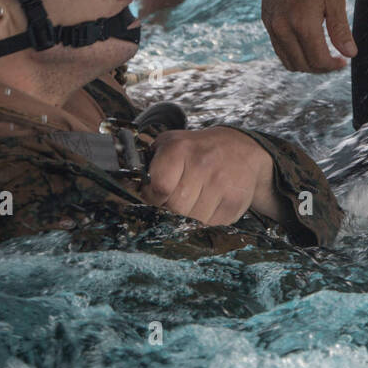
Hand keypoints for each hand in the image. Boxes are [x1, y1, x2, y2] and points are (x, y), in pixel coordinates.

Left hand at [142, 127, 278, 225]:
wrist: (242, 150)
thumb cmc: (198, 150)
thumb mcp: (170, 144)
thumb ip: (147, 162)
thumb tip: (125, 185)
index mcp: (180, 148)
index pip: (159, 187)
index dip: (154, 195)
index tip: (158, 192)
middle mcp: (203, 164)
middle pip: (176, 207)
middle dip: (173, 206)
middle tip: (180, 194)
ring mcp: (222, 184)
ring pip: (193, 220)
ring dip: (191, 214)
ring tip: (197, 196)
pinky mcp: (234, 202)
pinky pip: (211, 224)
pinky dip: (208, 218)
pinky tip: (211, 201)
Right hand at [261, 0, 356, 70]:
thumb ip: (341, 30)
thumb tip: (350, 53)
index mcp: (303, 24)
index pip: (318, 60)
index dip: (333, 66)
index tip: (344, 61)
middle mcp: (284, 29)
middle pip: (304, 65)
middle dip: (322, 68)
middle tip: (336, 60)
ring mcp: (273, 28)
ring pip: (290, 62)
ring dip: (307, 65)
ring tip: (322, 56)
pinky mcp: (267, 24)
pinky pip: (280, 51)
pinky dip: (294, 56)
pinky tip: (307, 47)